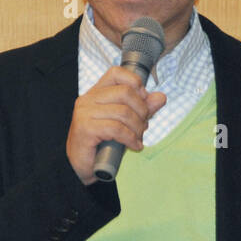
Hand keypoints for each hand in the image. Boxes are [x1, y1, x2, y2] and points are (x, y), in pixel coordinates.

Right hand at [66, 65, 165, 184]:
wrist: (79, 167)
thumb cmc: (100, 145)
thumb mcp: (123, 123)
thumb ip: (141, 109)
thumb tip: (161, 98)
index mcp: (95, 93)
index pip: (116, 73)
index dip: (135, 82)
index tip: (143, 99)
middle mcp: (87, 99)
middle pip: (125, 92)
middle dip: (142, 110)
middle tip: (144, 125)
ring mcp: (84, 113)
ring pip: (123, 112)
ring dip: (138, 127)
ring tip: (138, 137)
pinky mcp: (85, 129)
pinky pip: (116, 129)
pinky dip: (131, 138)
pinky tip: (134, 146)